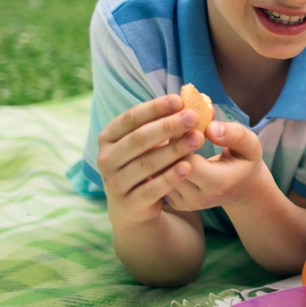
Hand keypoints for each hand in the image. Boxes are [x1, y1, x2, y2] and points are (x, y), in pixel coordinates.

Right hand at [97, 94, 204, 229]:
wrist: (132, 206)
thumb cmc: (144, 162)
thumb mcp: (148, 143)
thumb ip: (163, 124)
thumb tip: (195, 104)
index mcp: (108, 138)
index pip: (130, 118)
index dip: (154, 108)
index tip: (179, 99)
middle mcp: (106, 159)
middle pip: (138, 139)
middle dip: (167, 126)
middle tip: (193, 117)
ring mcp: (115, 183)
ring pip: (146, 163)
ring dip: (174, 149)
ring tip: (197, 139)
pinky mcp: (129, 203)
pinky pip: (151, 189)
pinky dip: (170, 177)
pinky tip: (188, 167)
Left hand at [165, 121, 267, 212]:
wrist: (242, 189)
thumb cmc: (245, 162)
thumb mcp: (250, 145)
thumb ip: (234, 135)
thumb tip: (210, 127)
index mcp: (218, 184)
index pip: (187, 160)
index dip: (182, 139)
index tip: (185, 121)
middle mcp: (198, 198)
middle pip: (169, 168)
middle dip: (167, 144)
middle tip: (169, 123)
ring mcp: (184, 203)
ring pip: (158, 174)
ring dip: (159, 152)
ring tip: (164, 133)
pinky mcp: (174, 203)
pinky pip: (158, 180)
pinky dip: (159, 162)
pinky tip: (164, 148)